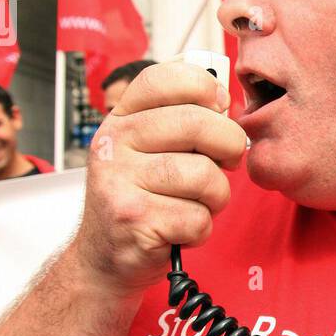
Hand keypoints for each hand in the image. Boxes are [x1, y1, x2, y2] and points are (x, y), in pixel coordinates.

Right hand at [72, 60, 246, 294]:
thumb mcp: (151, 149)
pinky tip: (179, 229)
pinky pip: (197, 217)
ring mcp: (120, 181)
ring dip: (217, 196)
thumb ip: (183, 121)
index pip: (164, 79)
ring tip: (197, 203)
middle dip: (230, 146)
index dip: (205, 85)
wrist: (105, 256)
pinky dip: (201, 229)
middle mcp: (114, 143)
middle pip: (198, 124)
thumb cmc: (143, 198)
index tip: (220, 106)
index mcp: (122, 118)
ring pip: (205, 175)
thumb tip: (226, 101)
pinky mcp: (133, 220)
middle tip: (225, 163)